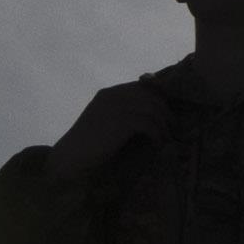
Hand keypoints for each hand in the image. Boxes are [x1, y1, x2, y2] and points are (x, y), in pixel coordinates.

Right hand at [54, 75, 170, 167]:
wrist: (71, 157)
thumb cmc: (88, 145)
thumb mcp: (105, 122)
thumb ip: (122, 113)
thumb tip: (148, 117)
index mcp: (109, 94)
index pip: (141, 86)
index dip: (158, 97)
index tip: (167, 112)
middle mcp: (113, 95)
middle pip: (150, 95)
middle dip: (164, 110)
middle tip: (171, 126)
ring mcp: (117, 107)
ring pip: (152, 108)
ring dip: (163, 124)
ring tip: (166, 137)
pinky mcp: (121, 122)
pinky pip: (149, 124)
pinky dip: (157, 134)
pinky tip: (158, 143)